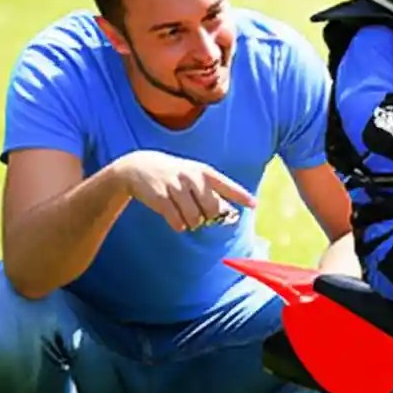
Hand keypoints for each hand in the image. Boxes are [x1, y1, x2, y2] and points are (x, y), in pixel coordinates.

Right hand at [112, 150, 255, 230]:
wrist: (138, 167)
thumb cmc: (174, 175)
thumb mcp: (193, 177)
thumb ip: (212, 193)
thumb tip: (230, 212)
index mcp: (203, 172)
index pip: (227, 185)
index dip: (241, 196)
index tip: (254, 205)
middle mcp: (192, 177)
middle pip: (212, 209)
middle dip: (208, 217)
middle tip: (199, 214)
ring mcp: (176, 186)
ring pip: (195, 219)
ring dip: (192, 223)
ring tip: (185, 215)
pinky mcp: (161, 198)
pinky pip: (177, 222)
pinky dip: (178, 225)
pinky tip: (175, 219)